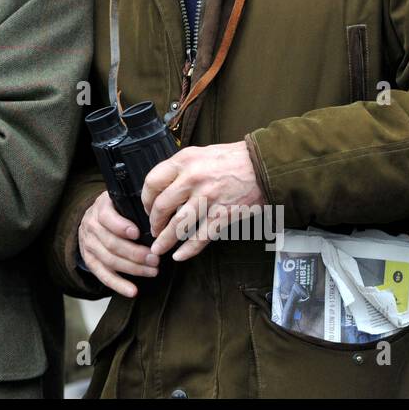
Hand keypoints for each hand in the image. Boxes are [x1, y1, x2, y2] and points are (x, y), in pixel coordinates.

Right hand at [78, 192, 160, 298]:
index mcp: (100, 208)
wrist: (91, 220)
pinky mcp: (90, 261)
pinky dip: (118, 285)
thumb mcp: (121, 200)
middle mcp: (91, 226)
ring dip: (132, 269)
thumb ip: (134, 204)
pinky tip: (132, 291)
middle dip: (135, 253)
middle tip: (155, 259)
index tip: (137, 233)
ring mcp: (89, 245)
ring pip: (109, 260)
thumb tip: (158, 214)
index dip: (121, 227)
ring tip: (152, 272)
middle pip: (111, 243)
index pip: (107, 218)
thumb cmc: (115, 210)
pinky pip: (103, 275)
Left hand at [142, 141, 264, 262]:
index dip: (145, 199)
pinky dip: (188, 250)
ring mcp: (207, 198)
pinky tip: (179, 256)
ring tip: (158, 249)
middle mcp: (192, 178)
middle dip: (154, 223)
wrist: (263, 166)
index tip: (147, 208)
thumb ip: (181, 167)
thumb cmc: (232, 159)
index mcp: (184, 161)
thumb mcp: (200, 153)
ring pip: (178, 226)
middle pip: (161, 206)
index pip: (152, 182)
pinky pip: (200, 238)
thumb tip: (163, 187)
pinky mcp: (222, 215)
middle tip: (153, 230)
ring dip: (165, 240)